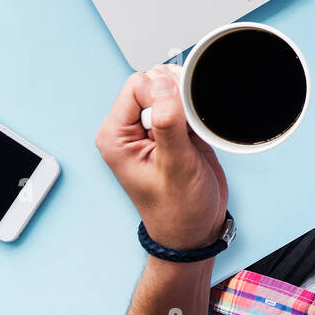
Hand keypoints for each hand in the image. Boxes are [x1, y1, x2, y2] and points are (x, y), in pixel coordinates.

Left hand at [94, 65, 228, 251]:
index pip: (137, 86)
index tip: (179, 120)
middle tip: (187, 130)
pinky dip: (197, 113)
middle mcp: (129, 130)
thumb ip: (168, 124)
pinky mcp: (172, 131)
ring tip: (192, 137)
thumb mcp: (174, 167)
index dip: (163, 95)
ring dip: (189, 106)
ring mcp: (151, 129)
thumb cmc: (178, 211)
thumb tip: (164, 84)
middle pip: (154, 83)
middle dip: (177, 99)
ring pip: (171, 90)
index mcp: (116, 136)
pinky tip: (198, 137)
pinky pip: (185, 104)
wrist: (196, 230)